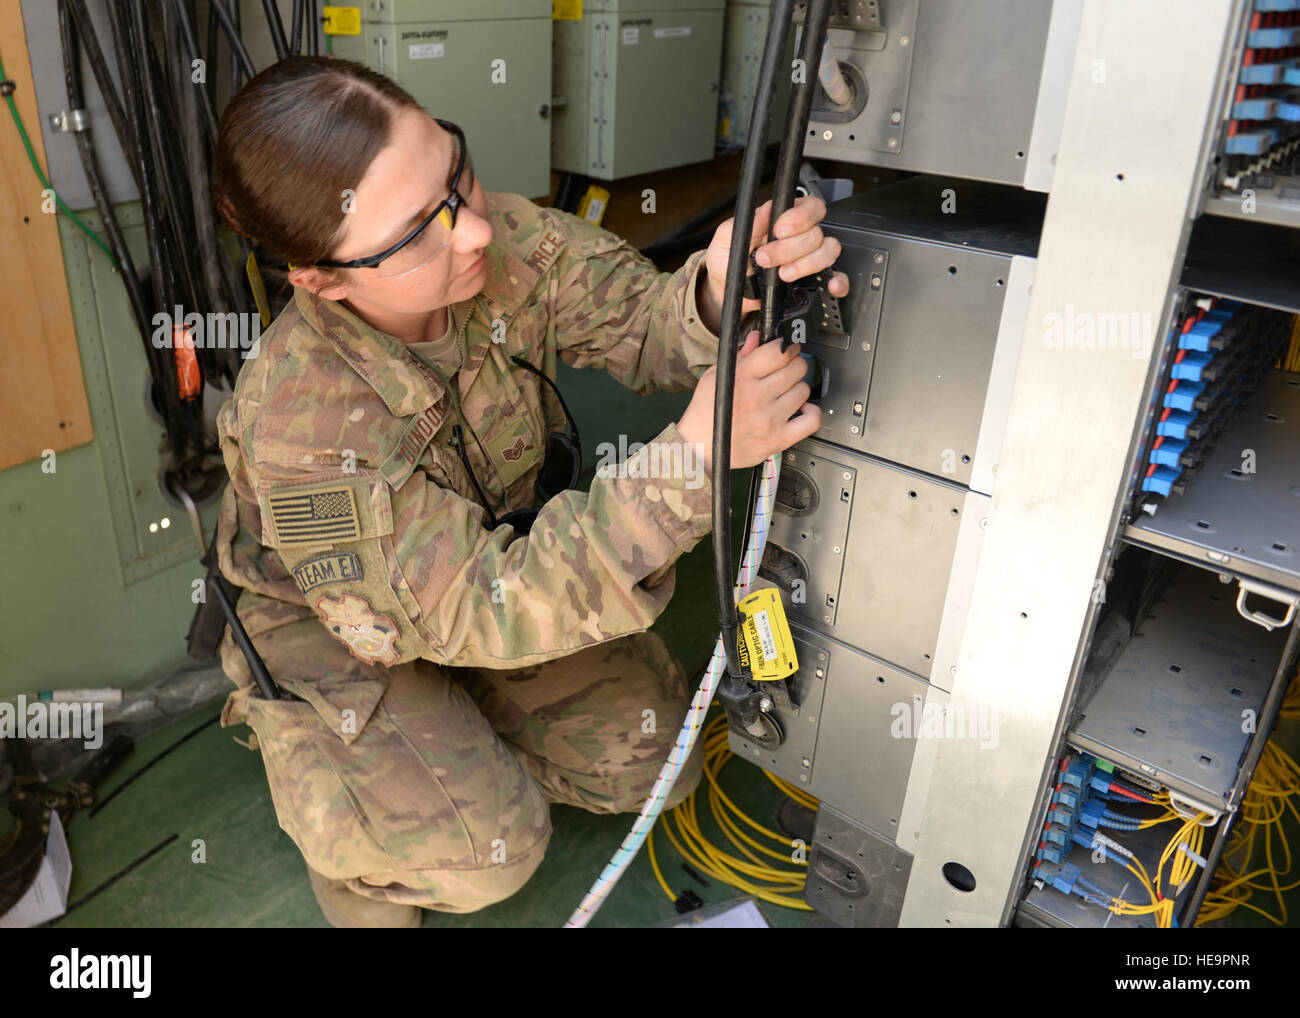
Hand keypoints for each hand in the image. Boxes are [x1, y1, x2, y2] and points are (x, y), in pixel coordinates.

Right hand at [677, 330, 821, 470]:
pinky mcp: (777, 439)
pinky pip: (811, 421)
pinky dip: (811, 412)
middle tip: (788, 369)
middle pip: (796, 368)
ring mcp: (769, 419)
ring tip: (787, 392)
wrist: (698, 447)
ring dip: (798, 388)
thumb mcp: (715, 377)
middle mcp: (756, 397)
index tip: (786, 350)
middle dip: (794, 365)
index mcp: (741, 378)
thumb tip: (758, 339)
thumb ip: (740, 357)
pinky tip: (801, 409)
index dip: (786, 347)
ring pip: (803, 390)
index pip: (778, 352)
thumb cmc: (705, 413)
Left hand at [699, 195, 850, 332]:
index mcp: (783, 218)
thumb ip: (747, 223)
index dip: (799, 217)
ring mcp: (809, 258)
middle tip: (766, 258)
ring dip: (806, 264)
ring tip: (782, 274)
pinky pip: (838, 278)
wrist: (726, 289)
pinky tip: (829, 285)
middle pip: (817, 233)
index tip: (779, 230)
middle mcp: (801, 236)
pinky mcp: (814, 281)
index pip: (809, 207)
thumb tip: (767, 209)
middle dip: (790, 248)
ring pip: (828, 252)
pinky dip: (838, 281)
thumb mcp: (727, 237)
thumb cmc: (727, 259)